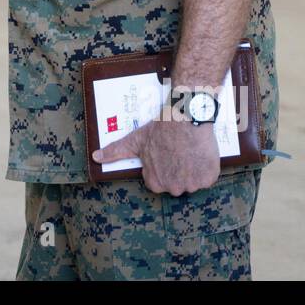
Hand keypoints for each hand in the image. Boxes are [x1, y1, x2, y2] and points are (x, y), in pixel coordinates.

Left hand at [91, 117, 220, 195]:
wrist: (186, 117)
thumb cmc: (160, 129)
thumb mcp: (136, 140)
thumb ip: (116, 152)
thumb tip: (96, 157)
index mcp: (155, 182)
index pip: (159, 181)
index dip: (163, 167)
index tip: (165, 154)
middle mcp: (174, 188)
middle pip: (177, 183)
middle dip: (178, 170)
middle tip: (178, 151)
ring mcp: (193, 184)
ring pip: (193, 181)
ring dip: (193, 170)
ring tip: (189, 151)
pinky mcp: (209, 178)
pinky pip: (208, 177)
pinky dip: (207, 167)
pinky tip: (200, 153)